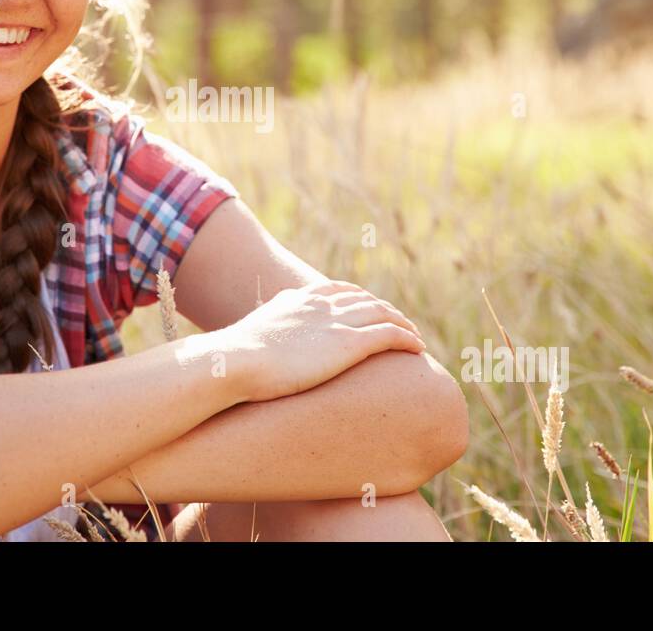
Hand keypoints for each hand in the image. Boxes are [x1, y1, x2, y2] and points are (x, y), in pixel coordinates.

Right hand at [212, 279, 426, 403]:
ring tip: (415, 336)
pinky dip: (407, 338)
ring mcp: (336, 322)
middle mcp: (320, 304)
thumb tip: (251, 344)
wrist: (236, 362)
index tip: (370, 308)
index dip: (359, 298)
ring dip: (402, 323)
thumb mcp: (249, 338)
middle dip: (385, 310)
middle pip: (365, 300)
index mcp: (298, 299)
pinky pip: (389, 335)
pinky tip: (418, 348)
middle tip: (400, 323)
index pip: (338, 290)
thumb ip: (262, 335)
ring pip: (383, 314)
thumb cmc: (234, 360)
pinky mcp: (349, 343)